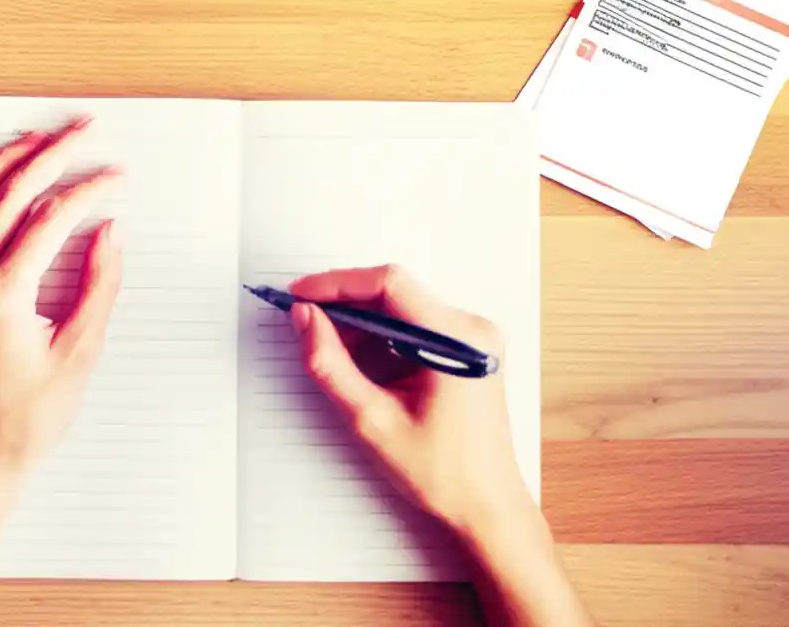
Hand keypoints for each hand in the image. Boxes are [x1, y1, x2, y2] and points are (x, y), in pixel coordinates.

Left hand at [0, 120, 122, 484]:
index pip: (53, 217)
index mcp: (4, 293)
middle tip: (80, 133)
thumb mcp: (79, 352)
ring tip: (28, 139)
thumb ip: (97, 286)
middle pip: (9, 194)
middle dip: (50, 154)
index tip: (114, 177)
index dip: (89, 190)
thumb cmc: (26, 417)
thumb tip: (108, 234)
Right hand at [289, 265, 535, 536]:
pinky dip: (381, 335)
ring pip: (402, 307)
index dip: (337, 283)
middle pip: (395, 291)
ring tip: (327, 346)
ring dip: (361, 321)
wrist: (487, 505)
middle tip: (304, 320)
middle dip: (344, 303)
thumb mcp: (372, 420)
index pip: (389, 283)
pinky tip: (357, 358)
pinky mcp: (465, 350)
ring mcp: (472, 338)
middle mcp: (471, 329)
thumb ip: (331, 365)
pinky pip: (415, 325)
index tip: (301, 294)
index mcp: (456, 339)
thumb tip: (305, 319)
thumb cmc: (443, 473)